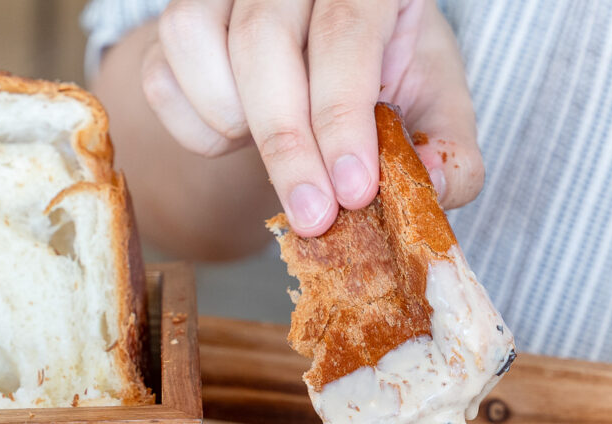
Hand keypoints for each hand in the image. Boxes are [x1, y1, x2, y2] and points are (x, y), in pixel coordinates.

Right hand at [142, 0, 482, 236]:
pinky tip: (241, 137)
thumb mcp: (434, 110)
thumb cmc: (386, 78)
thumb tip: (433, 186)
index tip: (352, 192)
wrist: (327, 65)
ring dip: (234, 124)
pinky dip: (198, 129)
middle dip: (288, 144)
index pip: (344, 31)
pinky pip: (163, 77)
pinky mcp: (179, 16)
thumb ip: (449, 152)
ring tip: (284, 154)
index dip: (343, 118)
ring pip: (198, 44)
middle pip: (264, 40)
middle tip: (313, 216)